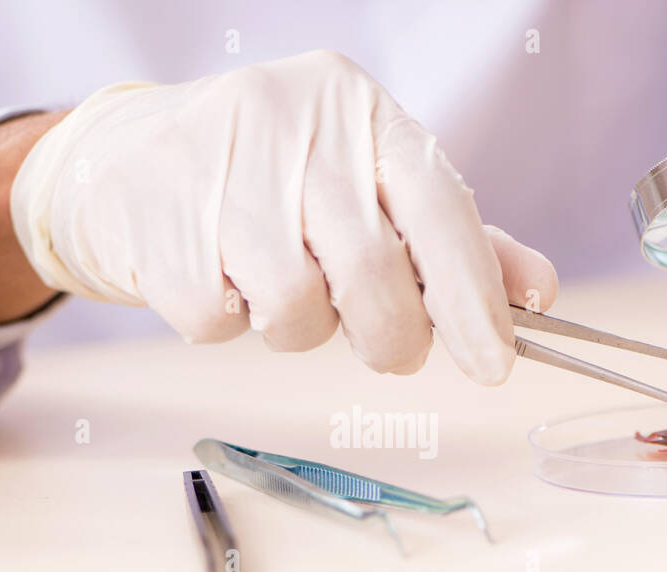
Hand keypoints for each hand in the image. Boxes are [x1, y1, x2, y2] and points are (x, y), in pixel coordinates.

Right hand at [10, 50, 557, 383]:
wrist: (126, 160)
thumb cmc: (271, 183)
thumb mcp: (365, 187)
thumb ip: (451, 240)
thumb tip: (539, 292)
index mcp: (360, 112)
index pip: (439, 207)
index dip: (472, 296)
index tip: (495, 365)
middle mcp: (295, 125)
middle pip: (372, 273)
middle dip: (390, 337)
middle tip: (385, 347)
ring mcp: (218, 169)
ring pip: (294, 309)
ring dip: (299, 330)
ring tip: (278, 288)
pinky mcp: (157, 220)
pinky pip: (218, 324)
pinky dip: (227, 325)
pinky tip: (217, 278)